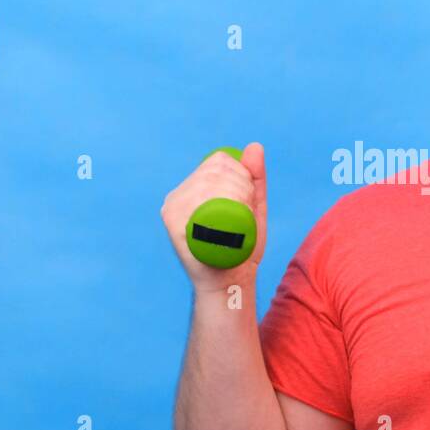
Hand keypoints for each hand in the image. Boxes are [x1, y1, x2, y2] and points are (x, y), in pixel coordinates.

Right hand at [160, 142, 267, 293]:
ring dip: (236, 200)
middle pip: (216, 171)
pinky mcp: (174, 224)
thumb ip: (254, 179)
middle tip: (246, 216)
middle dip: (242, 188)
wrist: (231, 282)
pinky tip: (227, 229)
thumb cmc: (242, 247)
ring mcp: (173, 209)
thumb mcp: (253, 208)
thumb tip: (255, 146)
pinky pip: (201, 204)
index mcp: (194, 187)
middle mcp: (179, 195)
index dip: (241, 175)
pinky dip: (222, 213)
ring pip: (210, 184)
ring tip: (238, 224)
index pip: (219, 161)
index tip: (249, 200)